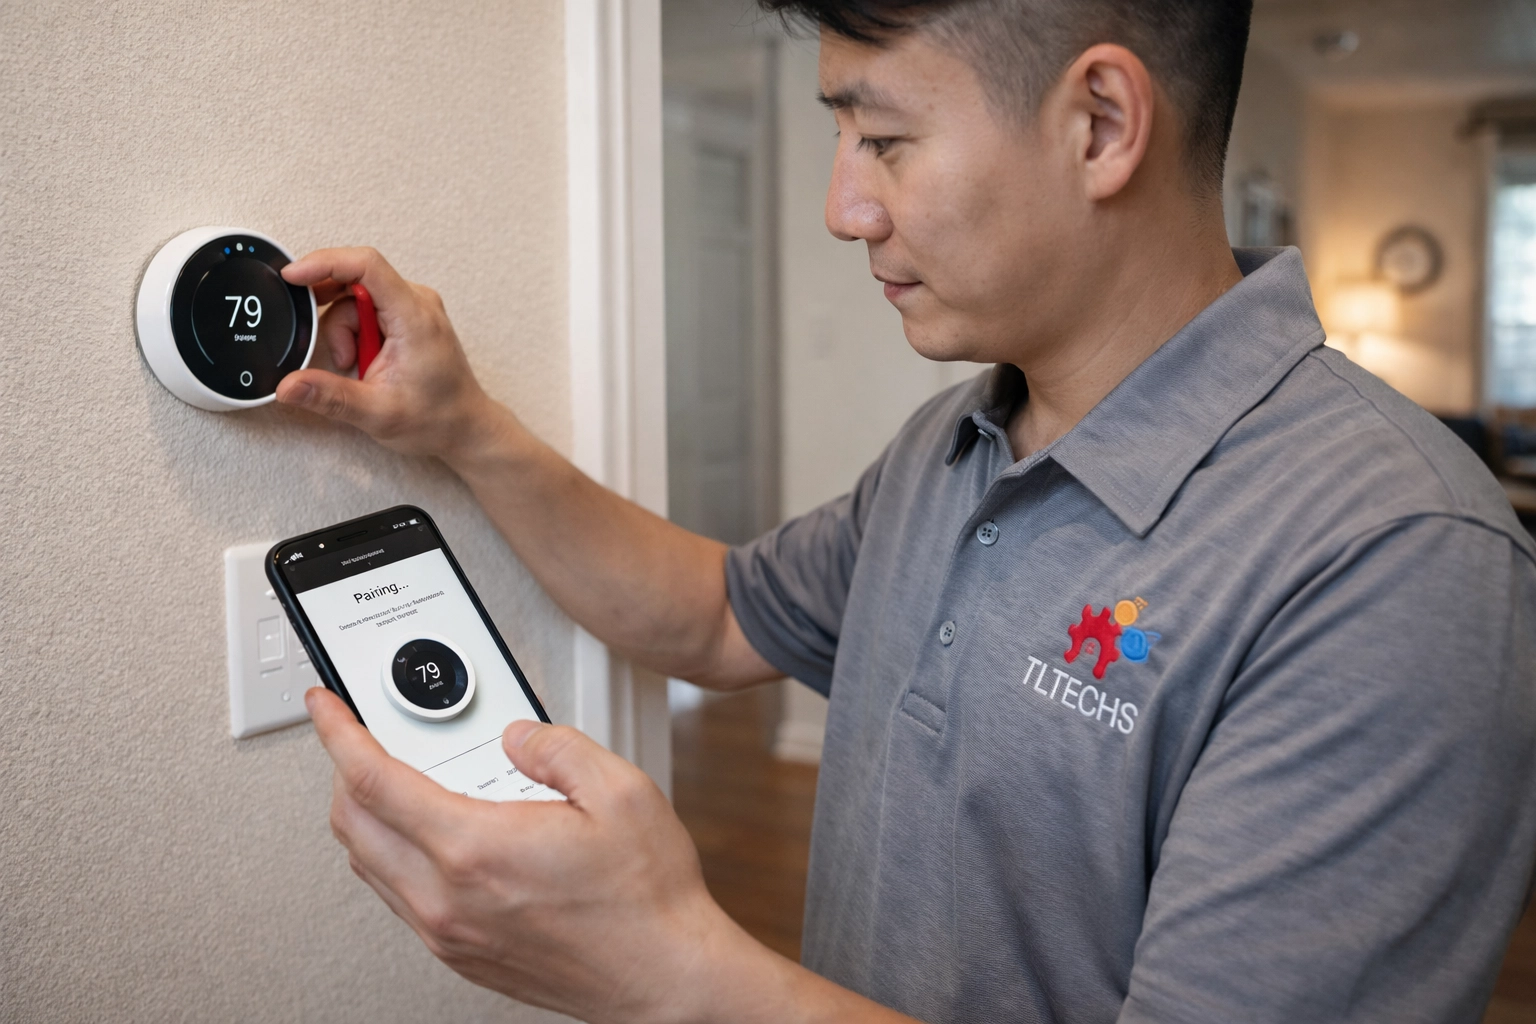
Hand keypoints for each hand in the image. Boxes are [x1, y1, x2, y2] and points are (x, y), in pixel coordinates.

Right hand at [276, 248, 510, 462]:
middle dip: (333, 319)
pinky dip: (355, 334)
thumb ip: (330, 397)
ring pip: (356, 299)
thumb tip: (288, 387)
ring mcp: (414, 307)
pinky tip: (364, 360)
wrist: (466, 428)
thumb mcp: (377, 413)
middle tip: (342, 359)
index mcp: (415, 318)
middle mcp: (417, 302)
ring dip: (345, 333)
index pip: (367, 265)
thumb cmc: (436, 418)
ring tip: (359, 369)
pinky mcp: (408, 317)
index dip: (325, 263)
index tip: (293, 276)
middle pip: (354, 283)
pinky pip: (367, 309)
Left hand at [306, 687, 739, 1023]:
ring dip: (367, 814)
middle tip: (364, 737)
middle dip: (345, 769)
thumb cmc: (646, 899)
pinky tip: (433, 832)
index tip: (327, 707)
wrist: (665, 977)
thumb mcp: (619, 790)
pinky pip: (398, 895)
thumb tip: (516, 736)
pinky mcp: (460, 954)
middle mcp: (447, 897)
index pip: (373, 781)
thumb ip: (556, 746)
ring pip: (368, 863)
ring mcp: (449, 932)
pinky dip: (394, 852)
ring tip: (399, 778)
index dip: (339, 733)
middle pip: (353, 824)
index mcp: (475, 848)